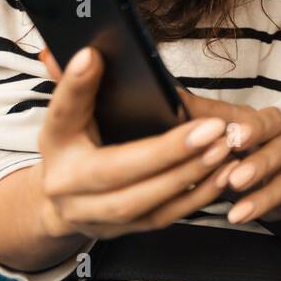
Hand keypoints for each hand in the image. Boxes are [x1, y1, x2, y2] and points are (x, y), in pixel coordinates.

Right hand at [35, 47, 236, 240]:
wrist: (62, 204)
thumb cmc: (78, 144)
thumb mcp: (72, 114)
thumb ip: (80, 84)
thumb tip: (86, 49)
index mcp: (55, 142)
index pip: (62, 111)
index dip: (75, 85)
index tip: (92, 56)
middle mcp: (66, 183)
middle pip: (115, 170)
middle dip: (167, 151)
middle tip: (213, 128)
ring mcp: (92, 214)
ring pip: (143, 201)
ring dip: (189, 175)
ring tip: (225, 148)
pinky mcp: (121, 230)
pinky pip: (163, 216)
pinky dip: (197, 196)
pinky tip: (224, 174)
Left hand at [178, 92, 280, 223]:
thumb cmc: (243, 159)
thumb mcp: (221, 144)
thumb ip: (197, 127)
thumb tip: (166, 105)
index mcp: (250, 117)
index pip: (235, 108)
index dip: (217, 113)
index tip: (198, 121)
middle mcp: (273, 132)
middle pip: (268, 123)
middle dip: (250, 130)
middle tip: (233, 139)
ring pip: (277, 156)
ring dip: (256, 167)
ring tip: (234, 181)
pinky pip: (280, 190)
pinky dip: (260, 202)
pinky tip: (238, 213)